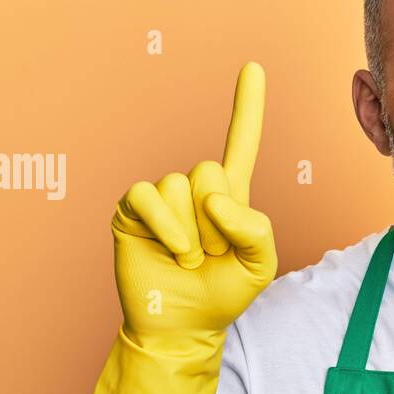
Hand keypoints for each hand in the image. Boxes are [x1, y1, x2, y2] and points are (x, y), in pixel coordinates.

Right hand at [77, 63, 277, 393]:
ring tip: (191, 259)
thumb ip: (257, 229)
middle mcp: (194, 190)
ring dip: (193, 233)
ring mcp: (162, 199)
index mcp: (230, 196)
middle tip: (213, 253)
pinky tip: (174, 252)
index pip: (241, 144)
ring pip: (181, 187)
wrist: (183, 326)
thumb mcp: (260, 266)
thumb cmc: (222, 295)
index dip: (247, 107)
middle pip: (210, 171)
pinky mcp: (133, 210)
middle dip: (218, 222)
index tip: (253, 67)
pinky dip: (168, 226)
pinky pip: (150, 197)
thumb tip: (215, 199)